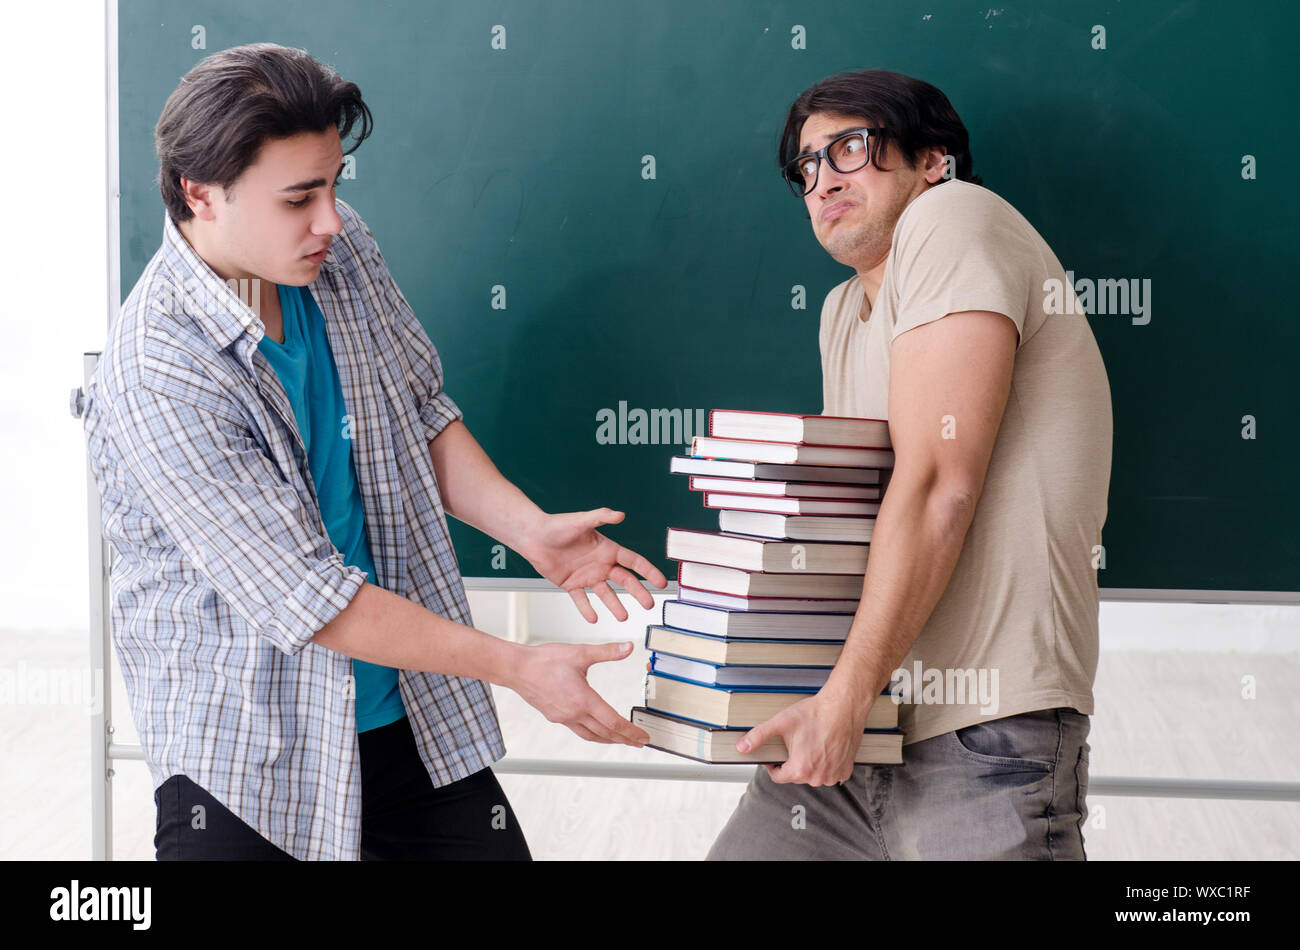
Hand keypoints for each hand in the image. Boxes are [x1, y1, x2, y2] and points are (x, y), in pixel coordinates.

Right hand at [508, 640, 649, 745]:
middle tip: (639, 743)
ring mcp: (563, 717)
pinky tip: (594, 728)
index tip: (643, 738)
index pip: (613, 722)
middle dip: (624, 739)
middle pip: (605, 733)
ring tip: (621, 740)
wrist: (517, 669)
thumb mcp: (580, 652)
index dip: (630, 732)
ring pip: (590, 735)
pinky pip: (578, 730)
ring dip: (608, 740)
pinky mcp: (555, 716)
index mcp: (583, 700)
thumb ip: (606, 652)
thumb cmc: (545, 660)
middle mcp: (574, 713)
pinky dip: (592, 733)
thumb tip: (628, 648)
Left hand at [523, 508, 667, 622]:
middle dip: (638, 592)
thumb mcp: (581, 520)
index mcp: (607, 549)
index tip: (660, 582)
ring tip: (623, 617)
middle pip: (624, 581)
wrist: (534, 536)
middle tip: (649, 604)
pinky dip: (587, 609)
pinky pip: (582, 599)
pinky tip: (594, 618)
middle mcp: (600, 564)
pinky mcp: (571, 584)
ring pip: (605, 593)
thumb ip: (601, 517)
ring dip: (614, 605)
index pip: (633, 562)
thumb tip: (620, 515)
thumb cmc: (557, 525)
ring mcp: (586, 576)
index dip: (648, 571)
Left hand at [737, 689, 868, 785]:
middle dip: (793, 761)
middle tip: (796, 742)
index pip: (778, 777)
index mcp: (800, 769)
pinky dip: (827, 764)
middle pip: (796, 775)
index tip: (776, 754)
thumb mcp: (781, 723)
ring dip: (810, 764)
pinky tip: (825, 748)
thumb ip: (759, 736)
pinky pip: (830, 773)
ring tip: (812, 744)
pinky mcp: (845, 770)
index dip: (773, 764)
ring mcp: (834, 775)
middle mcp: (817, 777)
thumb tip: (742, 747)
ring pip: (814, 775)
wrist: (843, 706)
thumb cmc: (816, 714)